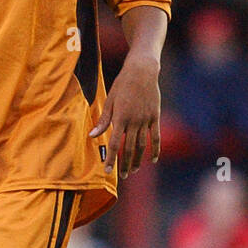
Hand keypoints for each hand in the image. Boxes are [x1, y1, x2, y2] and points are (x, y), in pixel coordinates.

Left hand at [89, 53, 160, 176]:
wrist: (143, 71)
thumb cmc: (122, 85)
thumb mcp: (109, 101)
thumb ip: (103, 121)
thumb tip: (92, 135)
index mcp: (120, 118)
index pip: (114, 144)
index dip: (111, 159)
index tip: (107, 170)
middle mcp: (134, 122)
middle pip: (129, 148)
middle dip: (126, 164)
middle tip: (124, 175)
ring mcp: (146, 120)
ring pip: (142, 145)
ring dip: (138, 159)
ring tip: (134, 170)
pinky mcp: (155, 117)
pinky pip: (155, 137)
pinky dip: (155, 149)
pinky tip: (153, 159)